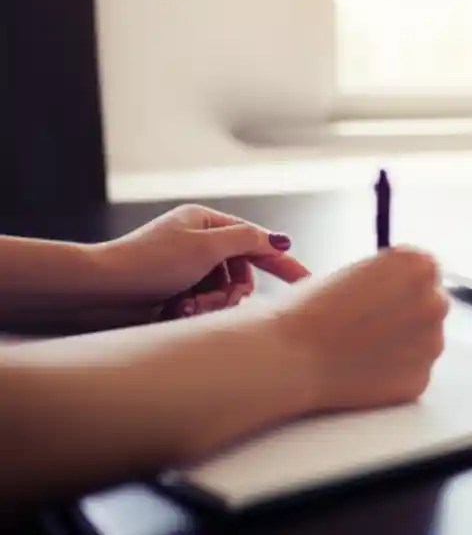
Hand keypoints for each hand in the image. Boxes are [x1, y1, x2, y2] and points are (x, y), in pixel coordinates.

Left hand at [91, 205, 310, 323]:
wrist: (100, 288)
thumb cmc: (149, 262)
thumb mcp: (206, 246)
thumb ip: (248, 241)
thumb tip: (279, 239)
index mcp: (206, 223)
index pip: (257, 241)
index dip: (283, 261)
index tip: (308, 281)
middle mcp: (197, 242)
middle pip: (241, 270)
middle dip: (233, 290)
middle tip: (217, 302)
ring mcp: (185, 267)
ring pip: (223, 290)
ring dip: (213, 303)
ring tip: (190, 308)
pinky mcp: (174, 290)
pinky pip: (203, 302)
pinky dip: (196, 310)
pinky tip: (179, 312)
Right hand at [271, 247, 449, 412]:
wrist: (289, 357)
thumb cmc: (308, 309)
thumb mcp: (354, 272)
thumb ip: (387, 277)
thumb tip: (397, 291)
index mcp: (419, 265)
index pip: (424, 268)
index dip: (397, 281)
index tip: (377, 292)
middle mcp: (436, 301)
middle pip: (431, 302)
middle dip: (407, 311)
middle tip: (369, 323)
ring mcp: (432, 344)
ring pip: (425, 339)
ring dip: (403, 342)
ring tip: (360, 348)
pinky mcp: (420, 380)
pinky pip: (412, 371)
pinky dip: (393, 372)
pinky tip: (362, 370)